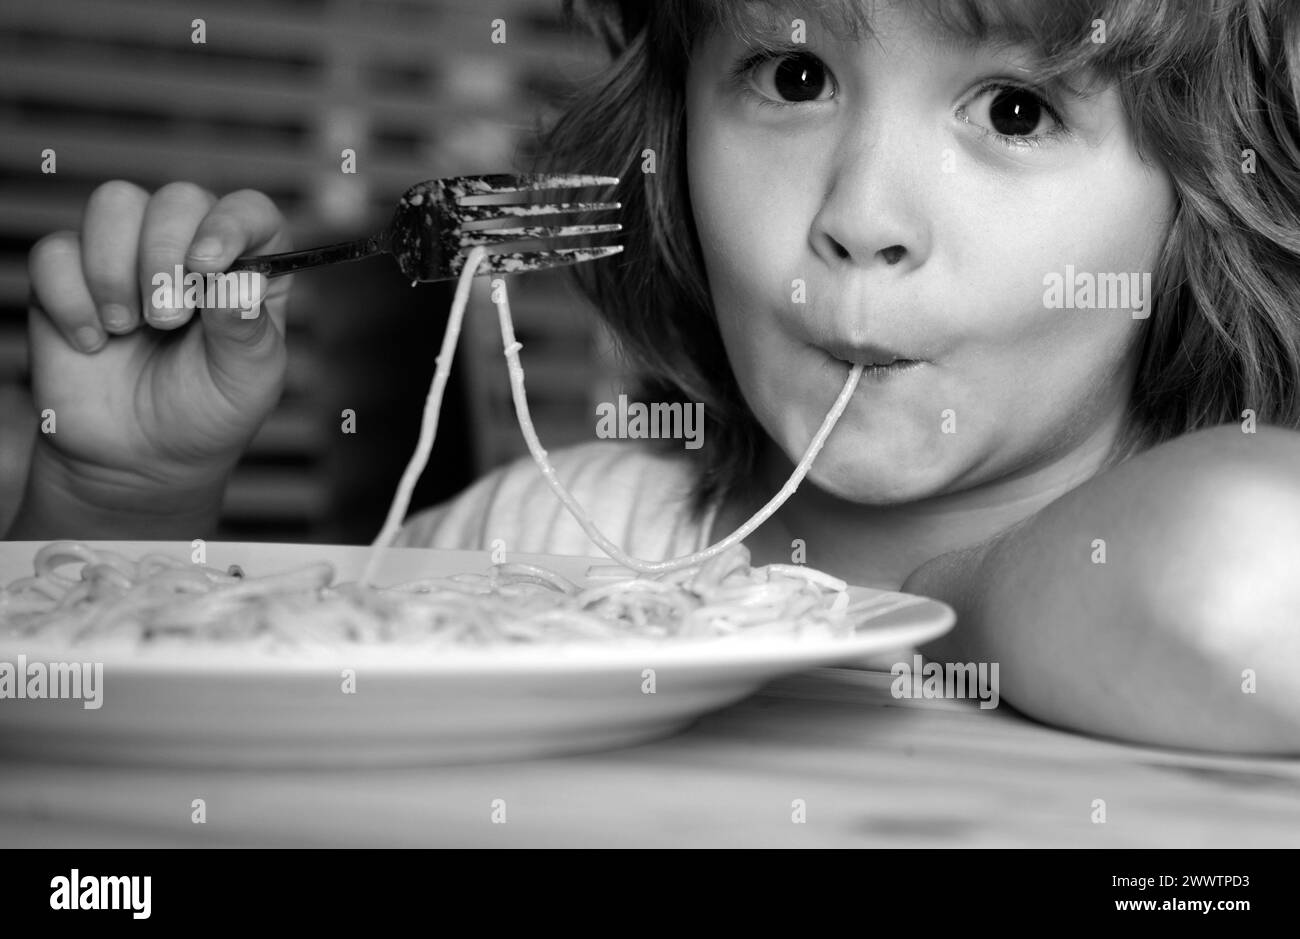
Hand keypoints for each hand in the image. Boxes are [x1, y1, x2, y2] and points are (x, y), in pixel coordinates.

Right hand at [25, 180, 292, 500]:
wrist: (141, 457)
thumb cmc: (207, 410)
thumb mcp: (247, 380)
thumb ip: (247, 330)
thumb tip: (237, 284)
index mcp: (246, 266)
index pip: (249, 211)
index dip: (230, 223)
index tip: (208, 264)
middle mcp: (188, 248)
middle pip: (176, 198)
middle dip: (166, 256)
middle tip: (167, 321)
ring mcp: (126, 256)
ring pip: (113, 204)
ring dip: (116, 267)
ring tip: (129, 328)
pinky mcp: (70, 277)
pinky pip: (56, 251)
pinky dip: (71, 297)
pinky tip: (93, 341)